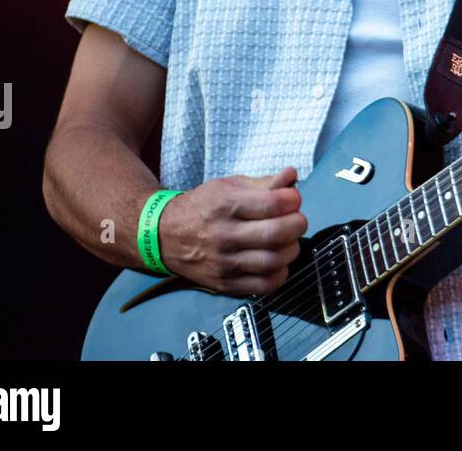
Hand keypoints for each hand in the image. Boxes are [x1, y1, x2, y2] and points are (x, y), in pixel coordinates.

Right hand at [156, 166, 307, 295]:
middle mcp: (223, 235)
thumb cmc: (203, 206)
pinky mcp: (224, 284)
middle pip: (275, 234)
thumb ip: (264, 182)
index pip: (271, 204)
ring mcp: (223, 263)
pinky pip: (263, 286)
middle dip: (297, 224)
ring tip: (288, 240)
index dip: (292, 200)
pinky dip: (280, 274)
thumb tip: (292, 176)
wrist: (164, 235)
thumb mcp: (229, 185)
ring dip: (291, 249)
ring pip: (272, 261)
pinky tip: (278, 261)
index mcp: (225, 205)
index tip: (293, 199)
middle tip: (296, 220)